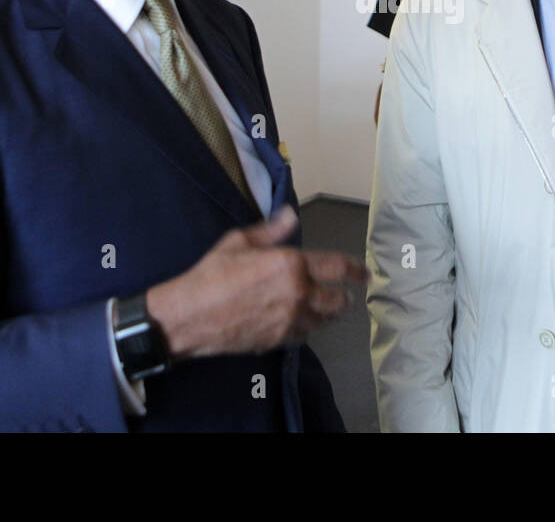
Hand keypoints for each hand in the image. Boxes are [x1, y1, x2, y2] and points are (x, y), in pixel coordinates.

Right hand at [146, 206, 367, 358]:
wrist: (190, 315)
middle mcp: (298, 294)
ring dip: (329, 315)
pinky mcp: (278, 341)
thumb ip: (271, 230)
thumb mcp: (239, 241)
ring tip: (330, 310)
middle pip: (337, 301)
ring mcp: (289, 321)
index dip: (355, 270)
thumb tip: (291, 214)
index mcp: (291, 265)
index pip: (337, 267)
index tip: (364, 274)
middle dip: (346, 298)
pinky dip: (307, 328)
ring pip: (323, 321)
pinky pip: (304, 335)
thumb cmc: (212, 273)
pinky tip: (302, 322)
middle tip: (348, 296)